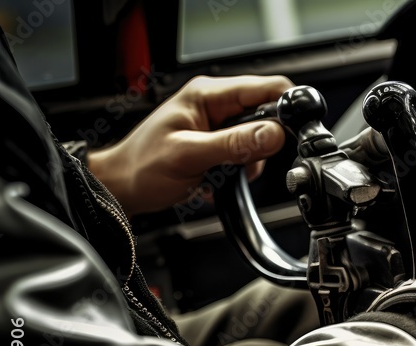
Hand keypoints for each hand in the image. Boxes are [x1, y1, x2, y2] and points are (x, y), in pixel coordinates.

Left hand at [87, 75, 294, 215]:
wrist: (122, 188)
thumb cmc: (142, 167)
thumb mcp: (189, 155)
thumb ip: (235, 144)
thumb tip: (274, 134)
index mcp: (208, 94)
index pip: (268, 88)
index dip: (288, 109)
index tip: (293, 135)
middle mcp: (216, 104)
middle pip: (269, 114)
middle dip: (265, 144)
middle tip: (244, 163)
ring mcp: (219, 124)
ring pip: (262, 138)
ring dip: (251, 162)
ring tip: (224, 172)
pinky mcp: (221, 143)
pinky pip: (249, 154)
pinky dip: (241, 170)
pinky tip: (220, 178)